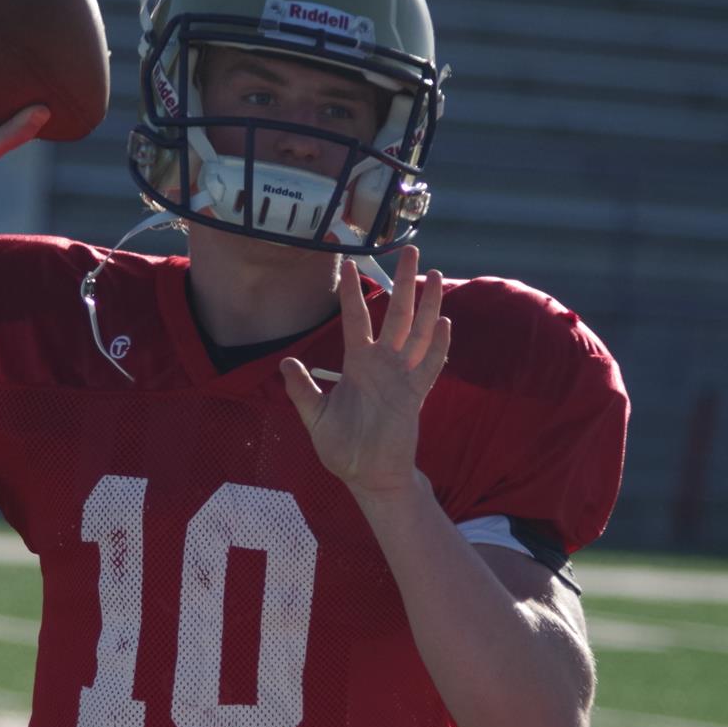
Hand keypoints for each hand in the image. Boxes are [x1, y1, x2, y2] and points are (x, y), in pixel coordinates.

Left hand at [279, 244, 451, 498]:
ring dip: (427, 305)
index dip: (353, 293)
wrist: (368, 476)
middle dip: (404, 283)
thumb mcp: (315, 418)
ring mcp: (402, 378)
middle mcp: (382, 364)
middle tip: (410, 250)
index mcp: (357, 364)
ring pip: (417, 333)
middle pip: (395, 315)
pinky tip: (443, 324)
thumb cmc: (342, 448)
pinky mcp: (416, 396)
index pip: (355, 320)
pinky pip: (429, 366)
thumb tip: (285, 363)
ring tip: (434, 276)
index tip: (349, 264)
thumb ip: (303, 391)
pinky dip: (437, 346)